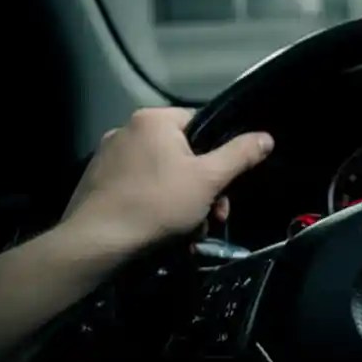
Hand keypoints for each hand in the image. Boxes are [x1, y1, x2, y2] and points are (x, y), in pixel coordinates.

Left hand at [62, 108, 273, 253]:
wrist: (97, 241)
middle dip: (202, 187)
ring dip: (182, 200)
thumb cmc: (157, 204)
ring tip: (187, 230)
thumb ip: (240, 155)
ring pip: (161, 174)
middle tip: (212, 217)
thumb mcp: (209, 180)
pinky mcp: (96, 181)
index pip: (201, 125)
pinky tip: (160, 228)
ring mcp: (107, 156)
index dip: (219, 156)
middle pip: (182, 154)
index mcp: (153, 120)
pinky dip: (154, 204)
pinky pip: (138, 186)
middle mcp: (126, 130)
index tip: (224, 185)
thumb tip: (266, 137)